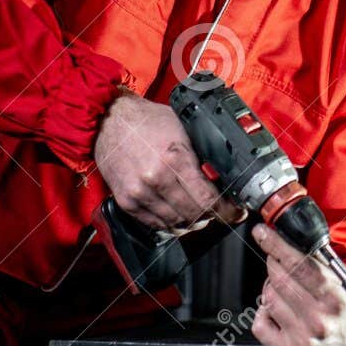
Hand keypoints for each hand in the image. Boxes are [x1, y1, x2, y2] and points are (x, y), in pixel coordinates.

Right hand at [93, 91, 245, 231]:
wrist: (110, 121)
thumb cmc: (147, 121)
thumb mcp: (183, 130)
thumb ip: (201, 154)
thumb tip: (224, 176)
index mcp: (174, 159)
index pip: (208, 199)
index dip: (226, 210)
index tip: (235, 213)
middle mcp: (156, 180)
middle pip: (194, 215)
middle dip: (212, 217)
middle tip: (220, 213)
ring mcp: (139, 193)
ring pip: (175, 223)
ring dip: (191, 222)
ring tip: (201, 214)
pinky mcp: (126, 202)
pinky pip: (155, 224)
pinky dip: (170, 223)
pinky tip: (179, 215)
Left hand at [250, 224, 345, 345]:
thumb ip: (322, 266)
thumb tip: (294, 244)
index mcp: (335, 297)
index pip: (299, 265)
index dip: (276, 246)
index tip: (263, 233)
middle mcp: (318, 318)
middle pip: (280, 280)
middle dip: (273, 262)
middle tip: (277, 258)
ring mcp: (303, 335)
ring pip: (269, 298)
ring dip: (270, 286)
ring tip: (283, 286)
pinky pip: (260, 326)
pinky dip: (262, 312)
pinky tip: (275, 308)